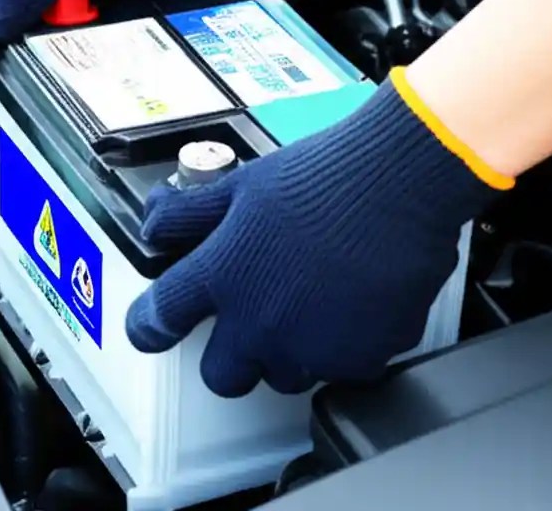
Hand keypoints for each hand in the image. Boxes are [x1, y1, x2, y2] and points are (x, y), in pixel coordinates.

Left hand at [125, 74, 503, 396]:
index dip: (148, 326)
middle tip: (250, 321)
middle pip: (223, 377)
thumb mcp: (242, 184)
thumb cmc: (326, 175)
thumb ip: (190, 213)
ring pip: (286, 376)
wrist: (403, 181)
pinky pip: (343, 367)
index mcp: (223, 277)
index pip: (157, 321)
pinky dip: (344, 345)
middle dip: (231, 357)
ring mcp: (315, 348)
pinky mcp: (364, 357)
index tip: (153, 326)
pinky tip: (352, 300)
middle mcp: (262, 325)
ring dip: (289, 351)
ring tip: (311, 300)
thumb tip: (155, 222)